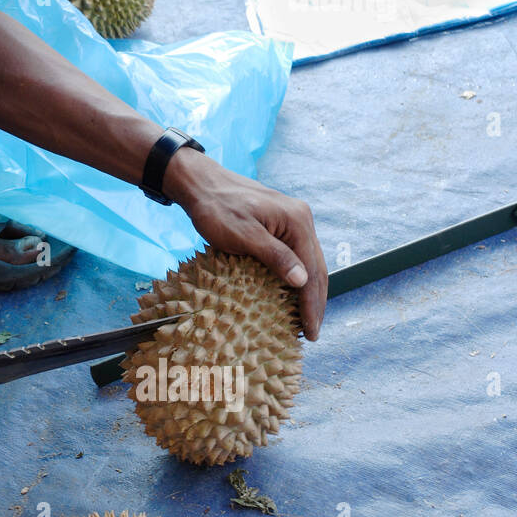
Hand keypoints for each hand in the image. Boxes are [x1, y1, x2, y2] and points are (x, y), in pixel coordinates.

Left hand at [164, 148, 327, 339]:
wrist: (199, 183)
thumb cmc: (216, 208)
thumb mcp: (242, 235)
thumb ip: (273, 256)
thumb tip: (302, 282)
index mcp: (297, 221)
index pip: (311, 271)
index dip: (311, 304)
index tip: (310, 332)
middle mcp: (301, 219)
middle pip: (316, 267)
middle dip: (315, 302)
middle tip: (311, 333)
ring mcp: (293, 219)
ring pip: (309, 262)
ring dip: (308, 291)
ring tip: (305, 319)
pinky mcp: (281, 223)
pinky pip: (296, 254)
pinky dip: (297, 276)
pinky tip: (292, 293)